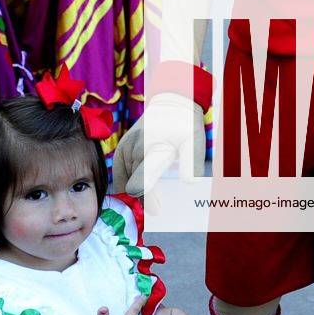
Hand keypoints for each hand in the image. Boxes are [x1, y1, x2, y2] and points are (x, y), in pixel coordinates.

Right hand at [112, 93, 207, 212]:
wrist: (171, 102)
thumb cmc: (185, 124)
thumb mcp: (194, 140)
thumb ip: (192, 163)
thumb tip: (189, 184)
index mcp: (151, 147)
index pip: (141, 182)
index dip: (147, 200)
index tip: (156, 211)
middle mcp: (134, 148)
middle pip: (133, 185)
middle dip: (143, 201)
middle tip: (157, 212)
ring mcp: (124, 148)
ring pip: (124, 181)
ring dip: (134, 195)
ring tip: (148, 205)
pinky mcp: (120, 149)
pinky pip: (119, 175)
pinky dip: (127, 185)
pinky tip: (137, 194)